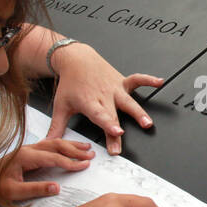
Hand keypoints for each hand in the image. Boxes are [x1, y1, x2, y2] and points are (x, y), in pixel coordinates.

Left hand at [0, 139, 93, 204]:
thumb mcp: (13, 192)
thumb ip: (35, 189)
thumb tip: (56, 188)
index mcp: (24, 156)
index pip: (53, 158)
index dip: (70, 162)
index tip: (84, 165)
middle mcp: (27, 149)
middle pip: (56, 145)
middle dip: (75, 150)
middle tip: (90, 154)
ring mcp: (27, 149)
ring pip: (53, 143)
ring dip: (70, 145)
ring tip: (85, 147)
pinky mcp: (27, 152)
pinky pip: (48, 145)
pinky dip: (62, 146)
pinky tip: (68, 147)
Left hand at [46, 44, 163, 154]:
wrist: (75, 59)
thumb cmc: (70, 84)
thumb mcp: (60, 106)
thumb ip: (56, 128)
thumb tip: (47, 145)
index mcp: (89, 102)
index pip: (99, 116)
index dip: (107, 125)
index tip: (116, 133)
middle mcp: (103, 96)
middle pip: (112, 117)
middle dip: (116, 132)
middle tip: (120, 147)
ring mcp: (114, 89)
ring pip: (128, 102)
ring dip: (138, 112)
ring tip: (147, 123)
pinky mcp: (121, 82)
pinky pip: (137, 80)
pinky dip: (148, 80)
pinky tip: (160, 82)